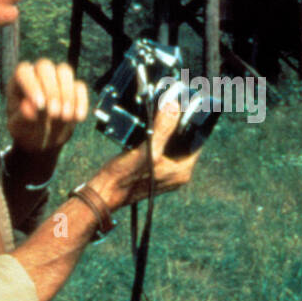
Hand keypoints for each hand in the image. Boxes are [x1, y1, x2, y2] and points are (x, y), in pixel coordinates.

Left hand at [6, 60, 88, 154]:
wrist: (43, 140)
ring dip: (67, 93)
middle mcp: (37, 75)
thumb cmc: (26, 131)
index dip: (31, 85)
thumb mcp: (20, 128)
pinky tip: (78, 118)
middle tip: (54, 113)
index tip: (39, 105)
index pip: (24, 71)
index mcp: (18, 81)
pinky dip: (81, 101)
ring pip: (64, 71)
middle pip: (45, 67)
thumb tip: (29, 106)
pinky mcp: (73, 88)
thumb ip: (22, 117)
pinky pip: (80, 87)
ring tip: (65, 117)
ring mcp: (56, 79)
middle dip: (51, 90)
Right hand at [94, 91, 200, 207]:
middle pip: (183, 143)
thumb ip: (162, 129)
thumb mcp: (147, 149)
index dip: (193, 124)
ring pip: (171, 146)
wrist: (104, 193)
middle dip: (177, 126)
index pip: (196, 142)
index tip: (187, 107)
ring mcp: (164, 174)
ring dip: (166, 132)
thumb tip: (174, 107)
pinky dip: (156, 139)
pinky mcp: (153, 172)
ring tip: (160, 114)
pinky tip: (147, 129)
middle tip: (171, 107)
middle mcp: (176, 174)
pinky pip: (160, 151)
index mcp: (181, 171)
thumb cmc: (124, 177)